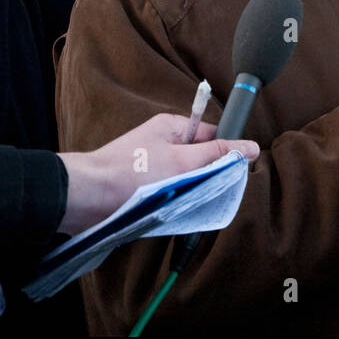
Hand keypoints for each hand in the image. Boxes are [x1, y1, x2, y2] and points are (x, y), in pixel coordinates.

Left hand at [58, 113, 260, 234]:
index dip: (226, 151)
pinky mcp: (140, 186)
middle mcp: (161, 142)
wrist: (87, 198)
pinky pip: (167, 192)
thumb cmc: (132, 172)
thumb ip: (219, 154)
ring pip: (184, 178)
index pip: (212, 134)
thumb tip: (252, 146)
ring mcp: (150, 165)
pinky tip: (173, 212)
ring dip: (189, 192)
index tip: (237, 171)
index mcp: (171, 126)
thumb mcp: (183, 161)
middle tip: (212, 191)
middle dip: (207, 176)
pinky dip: (173, 202)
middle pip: (199, 158)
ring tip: (189, 203)